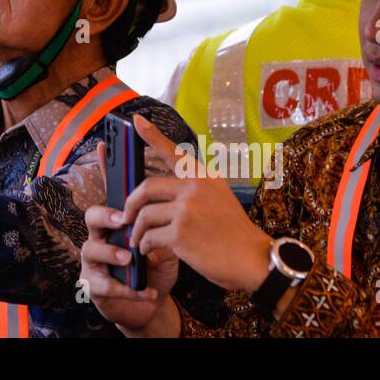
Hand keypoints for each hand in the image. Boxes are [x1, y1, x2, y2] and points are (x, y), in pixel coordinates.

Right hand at [78, 142, 181, 336]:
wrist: (153, 303)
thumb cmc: (159, 266)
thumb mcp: (170, 240)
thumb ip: (169, 221)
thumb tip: (180, 199)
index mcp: (122, 218)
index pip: (113, 190)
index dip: (107, 167)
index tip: (106, 144)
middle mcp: (104, 234)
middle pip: (93, 214)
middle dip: (106, 215)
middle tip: (124, 219)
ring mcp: (96, 258)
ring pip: (91, 247)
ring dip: (112, 252)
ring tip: (130, 258)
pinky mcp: (95, 284)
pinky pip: (103, 282)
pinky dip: (126, 287)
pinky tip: (147, 290)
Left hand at [124, 115, 273, 294]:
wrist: (253, 259)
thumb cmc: (234, 234)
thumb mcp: (220, 198)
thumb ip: (195, 190)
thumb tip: (167, 193)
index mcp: (204, 177)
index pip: (173, 152)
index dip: (152, 135)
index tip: (136, 120)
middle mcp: (195, 188)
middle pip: (147, 187)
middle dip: (131, 203)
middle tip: (126, 215)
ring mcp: (187, 209)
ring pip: (145, 214)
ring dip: (137, 230)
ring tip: (138, 240)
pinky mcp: (181, 233)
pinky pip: (150, 236)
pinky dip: (145, 245)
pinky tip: (148, 250)